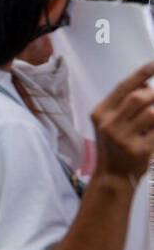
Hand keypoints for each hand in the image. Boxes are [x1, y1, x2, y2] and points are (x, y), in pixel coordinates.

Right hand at [91, 63, 153, 180]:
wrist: (113, 176)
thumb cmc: (114, 145)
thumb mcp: (110, 122)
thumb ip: (124, 103)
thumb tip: (147, 84)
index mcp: (100, 112)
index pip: (123, 87)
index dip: (142, 73)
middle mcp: (108, 124)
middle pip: (139, 97)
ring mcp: (123, 138)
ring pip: (152, 113)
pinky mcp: (139, 150)